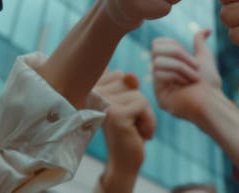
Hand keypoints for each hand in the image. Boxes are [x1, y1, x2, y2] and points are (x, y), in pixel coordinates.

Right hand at [94, 71, 155, 192]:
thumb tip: (130, 76)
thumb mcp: (128, 101)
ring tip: (132, 129)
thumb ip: (128, 83)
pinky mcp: (115, 115)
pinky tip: (137, 134)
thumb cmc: (127, 131)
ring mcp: (101, 104)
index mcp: (90, 90)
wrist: (124, 162)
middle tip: (128, 122)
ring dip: (144, 114)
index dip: (128, 94)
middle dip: (136, 103)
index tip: (120, 113)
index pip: (119, 75)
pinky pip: (143, 105)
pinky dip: (148, 121)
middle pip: (128, 82)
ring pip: (138, 94)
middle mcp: (90, 95)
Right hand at [152, 29, 220, 121]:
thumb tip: (207, 29)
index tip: (190, 55)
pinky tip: (186, 85)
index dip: (173, 45)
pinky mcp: (159, 97)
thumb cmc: (210, 82)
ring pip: (157, 62)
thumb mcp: (204, 57)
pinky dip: (177, 77)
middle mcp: (161, 74)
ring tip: (194, 78)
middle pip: (155, 48)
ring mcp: (159, 86)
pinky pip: (159, 75)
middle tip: (194, 66)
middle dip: (178, 54)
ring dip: (181, 67)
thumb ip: (200, 43)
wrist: (213, 102)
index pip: (157, 43)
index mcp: (168, 64)